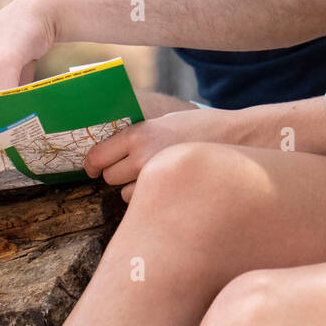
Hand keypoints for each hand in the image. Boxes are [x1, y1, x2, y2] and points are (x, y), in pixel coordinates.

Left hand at [84, 106, 235, 201]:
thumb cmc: (197, 128)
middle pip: (109, 177)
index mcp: (138, 134)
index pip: (98, 156)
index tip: (92, 168)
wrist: (234, 138)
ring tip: (154, 175)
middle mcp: (143, 157)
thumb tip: (111, 150)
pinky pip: (146, 203)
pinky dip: (149, 198)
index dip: (92, 164)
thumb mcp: (163, 122)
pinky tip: (165, 186)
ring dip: (133, 188)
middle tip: (129, 168)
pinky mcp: (169, 195)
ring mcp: (156, 179)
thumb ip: (138, 136)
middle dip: (115, 174)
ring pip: (126, 194)